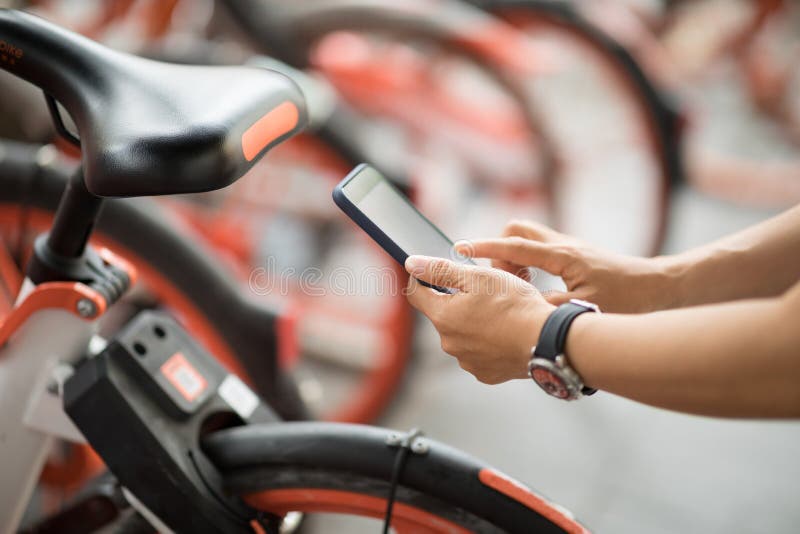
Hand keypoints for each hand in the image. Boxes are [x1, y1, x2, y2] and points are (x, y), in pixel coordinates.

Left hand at [404, 255, 554, 383]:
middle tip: (483, 292)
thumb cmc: (514, 304)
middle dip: (455, 302)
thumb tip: (412, 264)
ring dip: (473, 323)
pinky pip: (479, 353)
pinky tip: (505, 333)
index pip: (416, 294)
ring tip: (499, 314)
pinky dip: (487, 342)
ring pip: (461, 335)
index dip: (422, 279)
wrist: (548, 340)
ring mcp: (467, 361)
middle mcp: (449, 343)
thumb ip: (441, 270)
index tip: (433, 272)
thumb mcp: (478, 277)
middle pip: (442, 315)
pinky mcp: (485, 373)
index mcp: (443, 316)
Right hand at [456, 220, 674, 312]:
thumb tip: (516, 307)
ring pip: (527, 240)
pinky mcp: (574, 256)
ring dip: (514, 261)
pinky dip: (528, 266)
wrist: (662, 288)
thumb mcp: (585, 310)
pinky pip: (539, 252)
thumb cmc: (629, 300)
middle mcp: (564, 245)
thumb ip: (546, 307)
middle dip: (500, 252)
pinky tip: (535, 291)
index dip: (485, 248)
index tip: (460, 249)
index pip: (515, 244)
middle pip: (517, 230)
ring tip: (520, 290)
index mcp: (563, 255)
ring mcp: (569, 248)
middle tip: (504, 282)